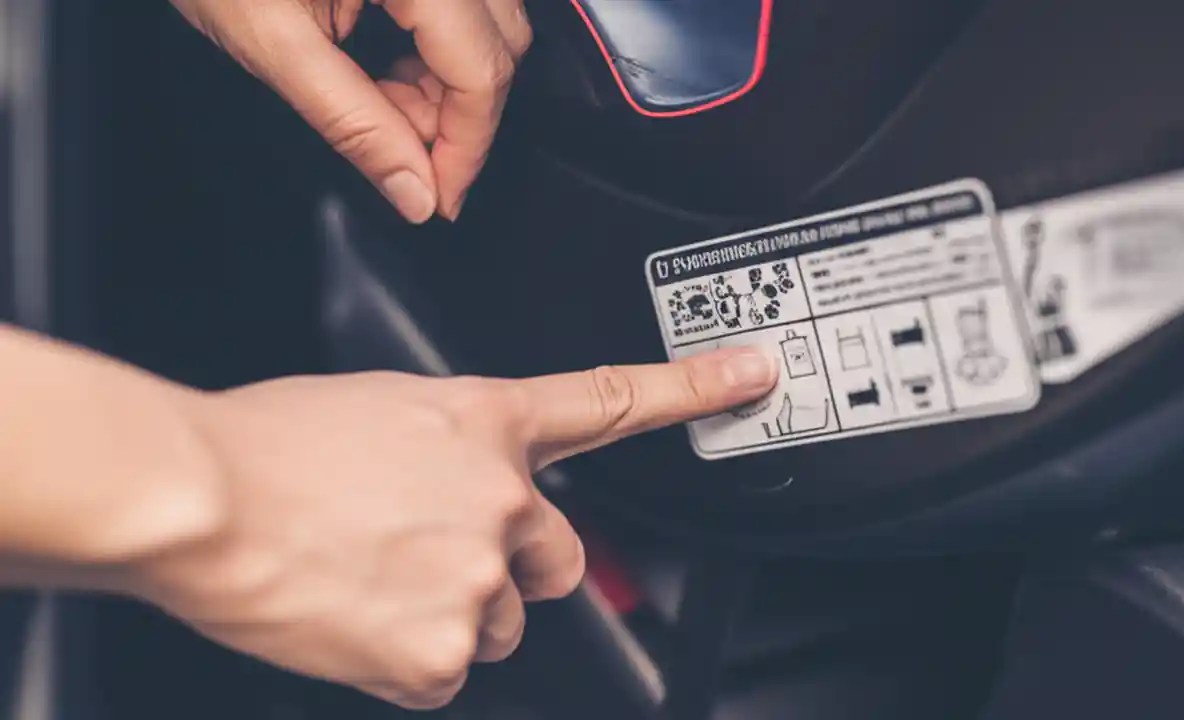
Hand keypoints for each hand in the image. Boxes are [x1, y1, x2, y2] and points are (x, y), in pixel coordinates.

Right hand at [124, 348, 775, 708]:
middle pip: (556, 561)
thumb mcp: (381, 411)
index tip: (751, 377)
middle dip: (511, 568)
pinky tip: (356, 619)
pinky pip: (445, 672)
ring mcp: (478, 579)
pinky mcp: (441, 653)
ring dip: (453, 616)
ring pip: (500, 625)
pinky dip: (407, 660)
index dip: (694, 389)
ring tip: (372, 582)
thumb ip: (447, 450)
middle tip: (433, 557)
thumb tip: (459, 487)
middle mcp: (501, 499)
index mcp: (487, 424)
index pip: (612, 402)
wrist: (200, 499)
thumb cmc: (268, 446)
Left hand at [170, 0, 532, 222]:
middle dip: (458, 117)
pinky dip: (436, 49)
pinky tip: (390, 69)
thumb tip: (416, 192)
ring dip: (451, 83)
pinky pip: (464, 7)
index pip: (482, 71)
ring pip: (490, 28)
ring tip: (385, 105)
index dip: (467, 148)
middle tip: (405, 158)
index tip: (440, 201)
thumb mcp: (274, 42)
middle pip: (499, 48)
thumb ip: (354, 121)